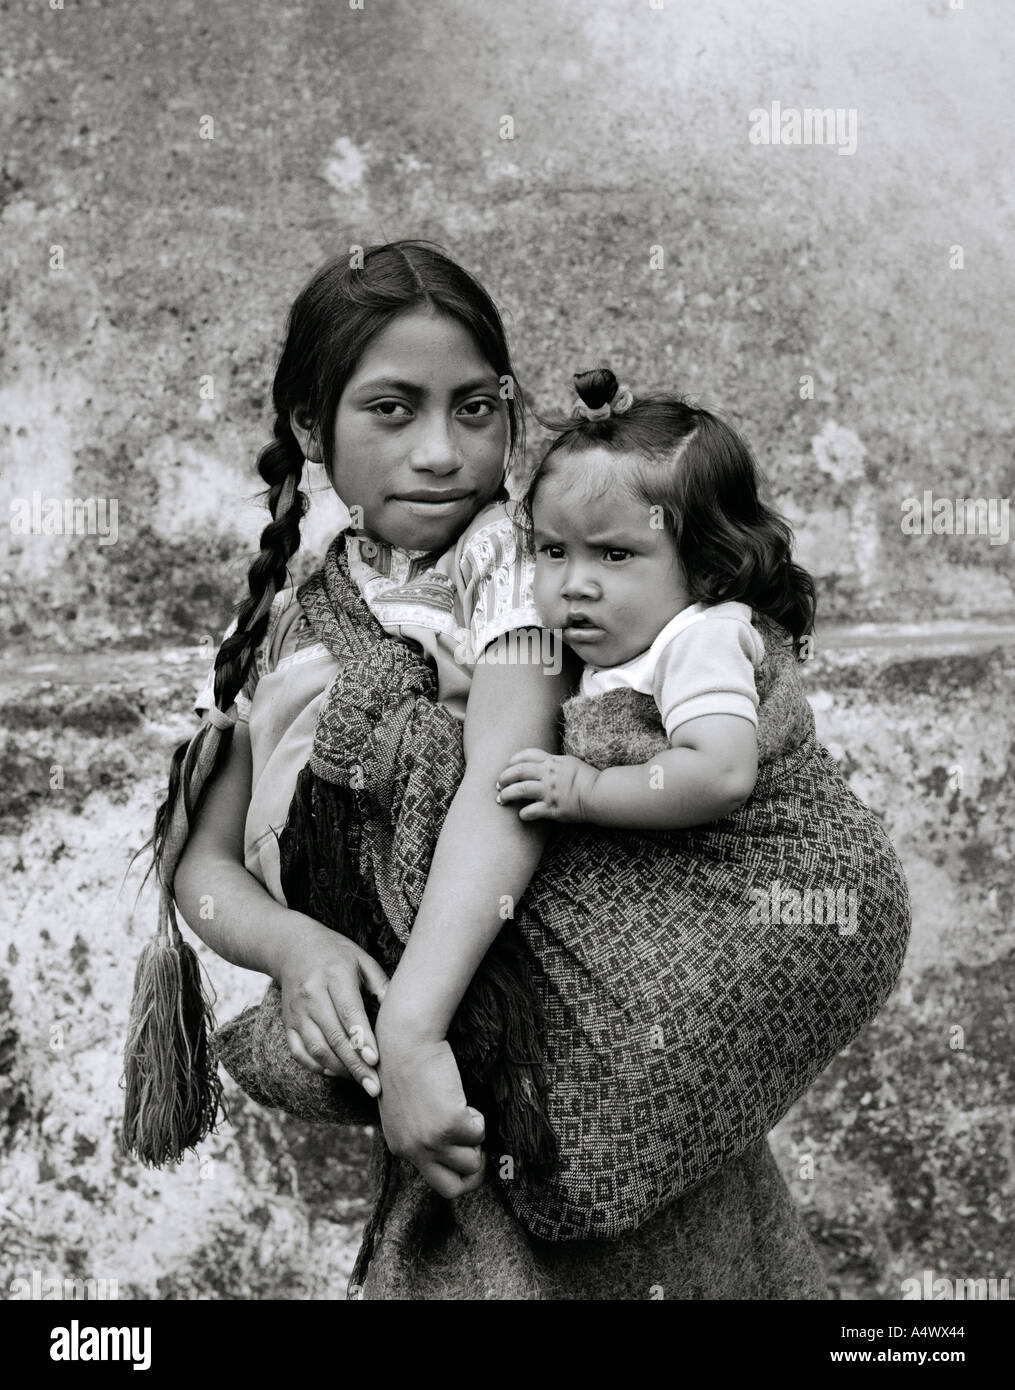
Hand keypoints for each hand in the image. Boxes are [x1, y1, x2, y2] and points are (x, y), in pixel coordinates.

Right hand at [275, 916, 388, 1096]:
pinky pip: (299, 1052)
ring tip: (361, 1081)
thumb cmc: (337, 954)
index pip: (348, 1011)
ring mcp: (296, 1011)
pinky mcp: (287, 1023)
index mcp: (334, 975)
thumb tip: (402, 1012)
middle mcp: (311, 994)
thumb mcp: (362, 960)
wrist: (293, 947)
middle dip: (355, 1064)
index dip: (361, 1037)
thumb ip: (381, 985)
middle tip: (374, 1086)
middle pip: (333, 1036)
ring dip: (339, 1069)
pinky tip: (336, 1073)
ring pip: (316, 1048)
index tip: (376, 1059)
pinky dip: (317, 1067)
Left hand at [374, 1031, 485, 1198]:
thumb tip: (452, 1151)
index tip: (467, 1154)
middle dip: (473, 1173)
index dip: (457, 1173)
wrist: (405, 1041)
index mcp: (400, 1148)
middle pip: (452, 1189)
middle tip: (479, 1148)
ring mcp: (432, 1140)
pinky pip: (479, 1131)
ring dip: (476, 1138)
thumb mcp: (406, 1112)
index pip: (436, 1183)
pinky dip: (477, 1115)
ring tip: (463, 1111)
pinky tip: (461, 1095)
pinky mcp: (450, 1124)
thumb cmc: (407, 1067)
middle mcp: (414, 1151)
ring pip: (473, 1161)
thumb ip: (421, 1136)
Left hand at [495, 746, 599, 822]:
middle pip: (518, 771)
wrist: (600, 794)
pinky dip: (523, 814)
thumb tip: (541, 764)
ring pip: (520, 790)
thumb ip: (554, 762)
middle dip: (504, 777)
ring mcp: (549, 791)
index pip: (528, 755)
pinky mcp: (552, 808)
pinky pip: (531, 811)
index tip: (508, 765)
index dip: (514, 760)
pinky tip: (522, 815)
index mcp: (553, 761)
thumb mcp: (570, 762)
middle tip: (498, 784)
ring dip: (507, 794)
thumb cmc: (588, 779)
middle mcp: (548, 774)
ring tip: (501, 799)